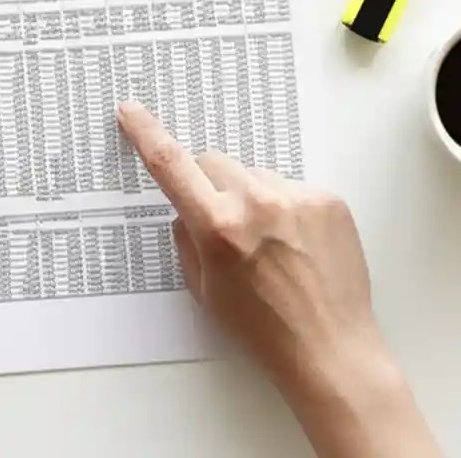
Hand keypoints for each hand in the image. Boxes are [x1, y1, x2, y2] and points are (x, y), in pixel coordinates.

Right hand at [117, 101, 438, 457]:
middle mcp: (257, 202)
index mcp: (218, 227)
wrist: (329, 348)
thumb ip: (187, 238)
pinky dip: (287, 209)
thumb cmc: (263, 330)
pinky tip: (297, 247)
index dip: (146, 134)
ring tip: (269, 246)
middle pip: (214, 162)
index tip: (131, 111)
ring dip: (251, 198)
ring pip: (255, 175)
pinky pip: (292, 189)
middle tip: (220, 221)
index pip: (171, 165)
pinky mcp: (328, 199)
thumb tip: (187, 209)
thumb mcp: (204, 290)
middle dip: (207, 183)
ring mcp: (297, 197)